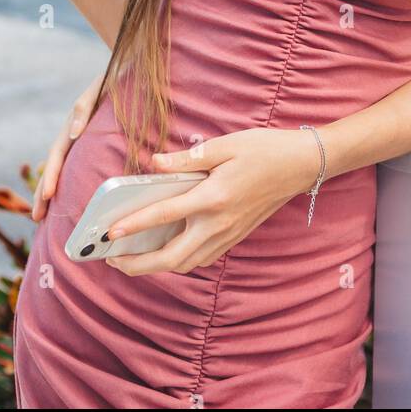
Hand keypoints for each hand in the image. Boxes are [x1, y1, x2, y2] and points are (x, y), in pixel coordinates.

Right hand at [31, 70, 104, 221]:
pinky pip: (75, 166)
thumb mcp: (98, 89)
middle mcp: (72, 134)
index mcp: (73, 124)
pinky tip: (65, 199)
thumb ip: (84, 109)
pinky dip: (67, 183)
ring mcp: (79, 139)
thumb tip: (72, 133)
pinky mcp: (89, 142)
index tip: (47, 196)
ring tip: (43, 216)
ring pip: (60, 169)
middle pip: (53, 167)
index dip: (52, 176)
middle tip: (36, 218)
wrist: (125, 66)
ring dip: (50, 192)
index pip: (57, 155)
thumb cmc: (112, 77)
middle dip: (43, 192)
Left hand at [103, 127, 322, 275]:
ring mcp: (228, 234)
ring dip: (157, 267)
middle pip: (171, 258)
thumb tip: (153, 163)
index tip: (109, 234)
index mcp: (213, 197)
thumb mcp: (225, 144)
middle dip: (138, 265)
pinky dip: (179, 261)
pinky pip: (201, 259)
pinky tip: (168, 249)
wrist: (301, 164)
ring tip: (134, 259)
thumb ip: (186, 160)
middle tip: (112, 260)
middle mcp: (219, 223)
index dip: (133, 225)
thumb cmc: (264, 149)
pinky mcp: (236, 236)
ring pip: (186, 263)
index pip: (164, 216)